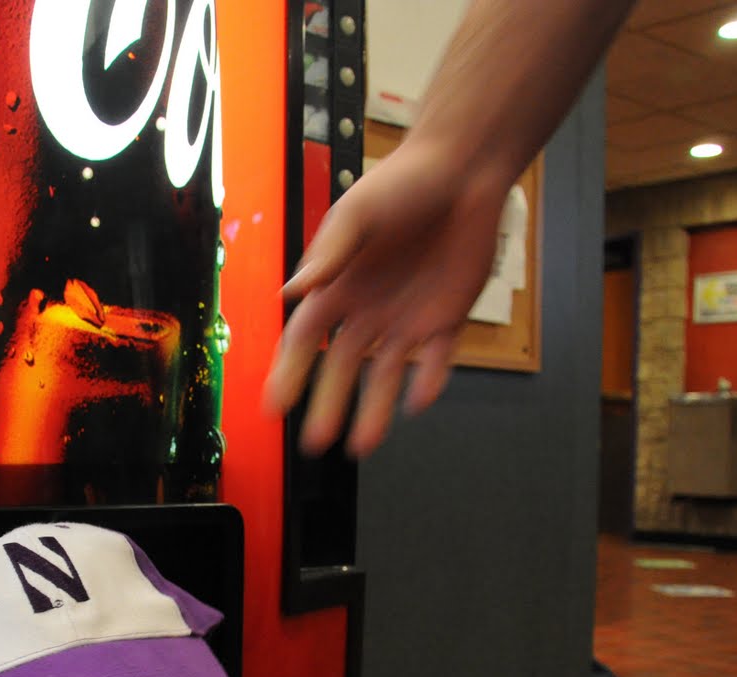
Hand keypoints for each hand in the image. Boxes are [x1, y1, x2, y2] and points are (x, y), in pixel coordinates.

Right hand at [263, 138, 511, 456]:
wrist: (463, 171)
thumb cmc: (402, 182)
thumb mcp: (357, 214)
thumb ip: (328, 255)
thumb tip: (293, 292)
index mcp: (337, 287)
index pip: (305, 341)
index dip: (287, 373)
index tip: (273, 406)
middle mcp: (367, 310)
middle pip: (341, 369)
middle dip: (327, 406)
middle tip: (315, 443)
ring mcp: (407, 318)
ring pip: (385, 375)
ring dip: (373, 410)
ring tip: (362, 445)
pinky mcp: (446, 317)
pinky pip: (436, 359)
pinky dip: (427, 381)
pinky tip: (417, 401)